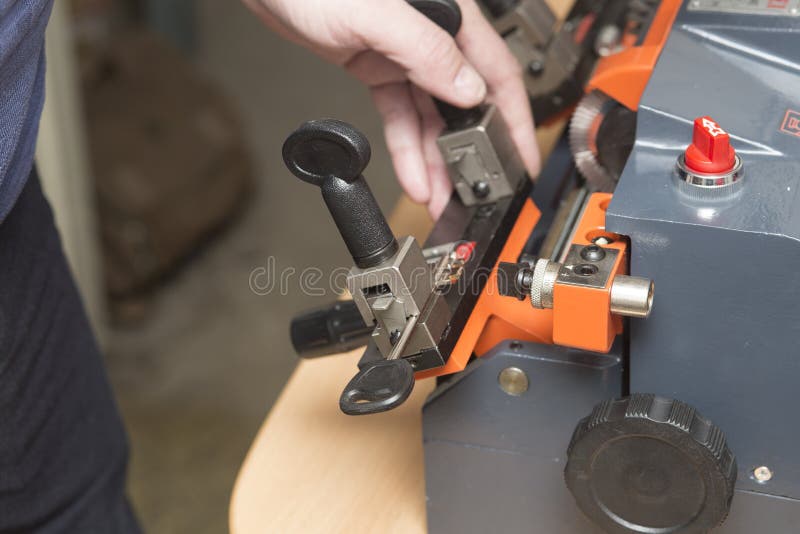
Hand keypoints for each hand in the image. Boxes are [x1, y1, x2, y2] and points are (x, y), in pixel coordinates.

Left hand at [245, 0, 539, 217]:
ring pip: (431, 117)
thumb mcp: (378, 13)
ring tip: (443, 198)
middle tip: (475, 191)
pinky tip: (414, 174)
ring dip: (436, 160)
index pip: (497, 73)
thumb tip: (469, 88)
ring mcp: (405, 54)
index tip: (523, 157)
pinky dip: (406, 146)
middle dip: (470, 152)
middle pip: (465, 103)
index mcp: (451, 14)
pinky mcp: (378, 66)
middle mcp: (434, 36)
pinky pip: (400, 114)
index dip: (515, 119)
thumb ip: (427, 50)